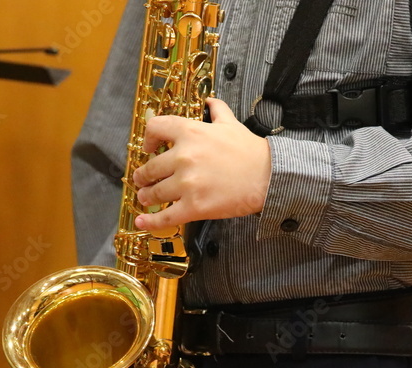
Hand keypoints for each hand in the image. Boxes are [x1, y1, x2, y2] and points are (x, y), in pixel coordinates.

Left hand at [133, 98, 270, 230]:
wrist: (269, 177)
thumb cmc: (251, 152)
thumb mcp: (231, 124)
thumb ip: (217, 111)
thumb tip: (210, 102)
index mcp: (190, 132)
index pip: (155, 128)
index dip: (148, 139)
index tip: (148, 148)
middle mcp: (184, 156)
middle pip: (150, 168)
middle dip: (143, 176)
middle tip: (142, 180)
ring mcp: (187, 183)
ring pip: (154, 193)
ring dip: (146, 196)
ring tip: (146, 197)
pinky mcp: (194, 207)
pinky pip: (165, 216)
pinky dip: (151, 220)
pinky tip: (142, 221)